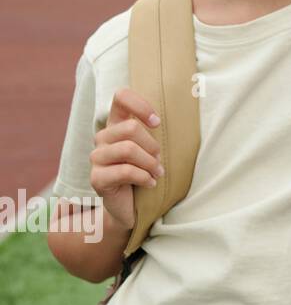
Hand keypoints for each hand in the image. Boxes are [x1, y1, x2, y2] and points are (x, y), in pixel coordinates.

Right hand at [89, 88, 164, 230]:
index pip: (120, 97)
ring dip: (150, 163)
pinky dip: (144, 177)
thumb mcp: (153, 148)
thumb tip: (180, 111)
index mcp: (116, 125)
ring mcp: (97, 158)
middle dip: (153, 145)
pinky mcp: (96, 178)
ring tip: (158, 173)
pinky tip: (150, 183)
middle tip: (160, 160)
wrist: (131, 206)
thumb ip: (156, 130)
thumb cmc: (146, 171)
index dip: (140, 105)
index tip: (157, 122)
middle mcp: (103, 138)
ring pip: (128, 149)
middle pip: (130, 128)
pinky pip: (125, 171)